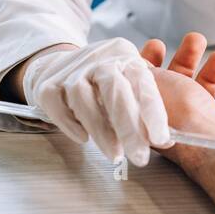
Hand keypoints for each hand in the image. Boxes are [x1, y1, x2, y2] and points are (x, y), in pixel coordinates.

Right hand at [21, 38, 167, 165]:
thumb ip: (146, 103)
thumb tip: (167, 140)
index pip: (142, 81)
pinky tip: (84, 138)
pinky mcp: (48, 86)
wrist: (58, 66)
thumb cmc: (103, 80)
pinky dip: (71, 125)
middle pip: (114, 89)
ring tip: (114, 154)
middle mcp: (98, 59)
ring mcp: (71, 71)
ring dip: (101, 130)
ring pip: (83, 98)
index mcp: (124, 56)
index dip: (152, 111)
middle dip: (128, 126)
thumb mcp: (128, 78)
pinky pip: (59, 107)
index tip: (162, 139)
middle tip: (139, 157)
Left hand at [138, 32, 214, 163]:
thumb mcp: (153, 82)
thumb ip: (146, 70)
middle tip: (195, 40)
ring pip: (203, 95)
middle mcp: (170, 120)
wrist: (212, 146)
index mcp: (149, 110)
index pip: (145, 83)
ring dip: (213, 72)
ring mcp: (195, 129)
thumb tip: (140, 63)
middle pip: (177, 84)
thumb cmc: (180, 118)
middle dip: (187, 58)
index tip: (157, 45)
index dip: (150, 61)